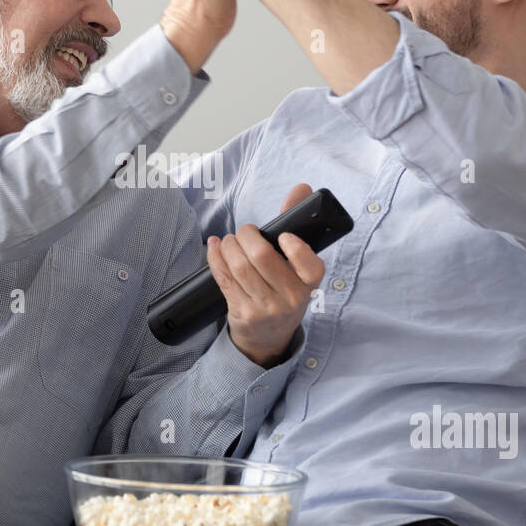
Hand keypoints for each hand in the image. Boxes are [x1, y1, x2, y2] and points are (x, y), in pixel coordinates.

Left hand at [206, 182, 324, 366]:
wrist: (269, 337)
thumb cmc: (283, 291)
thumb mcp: (297, 266)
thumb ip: (296, 224)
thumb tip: (302, 188)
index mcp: (309, 284)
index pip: (311, 266)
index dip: (296, 249)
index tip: (283, 236)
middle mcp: (290, 298)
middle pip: (262, 258)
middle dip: (247, 236)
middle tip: (245, 232)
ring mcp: (265, 308)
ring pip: (240, 267)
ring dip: (229, 246)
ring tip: (230, 241)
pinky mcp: (242, 312)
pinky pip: (224, 279)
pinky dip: (215, 257)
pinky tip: (215, 247)